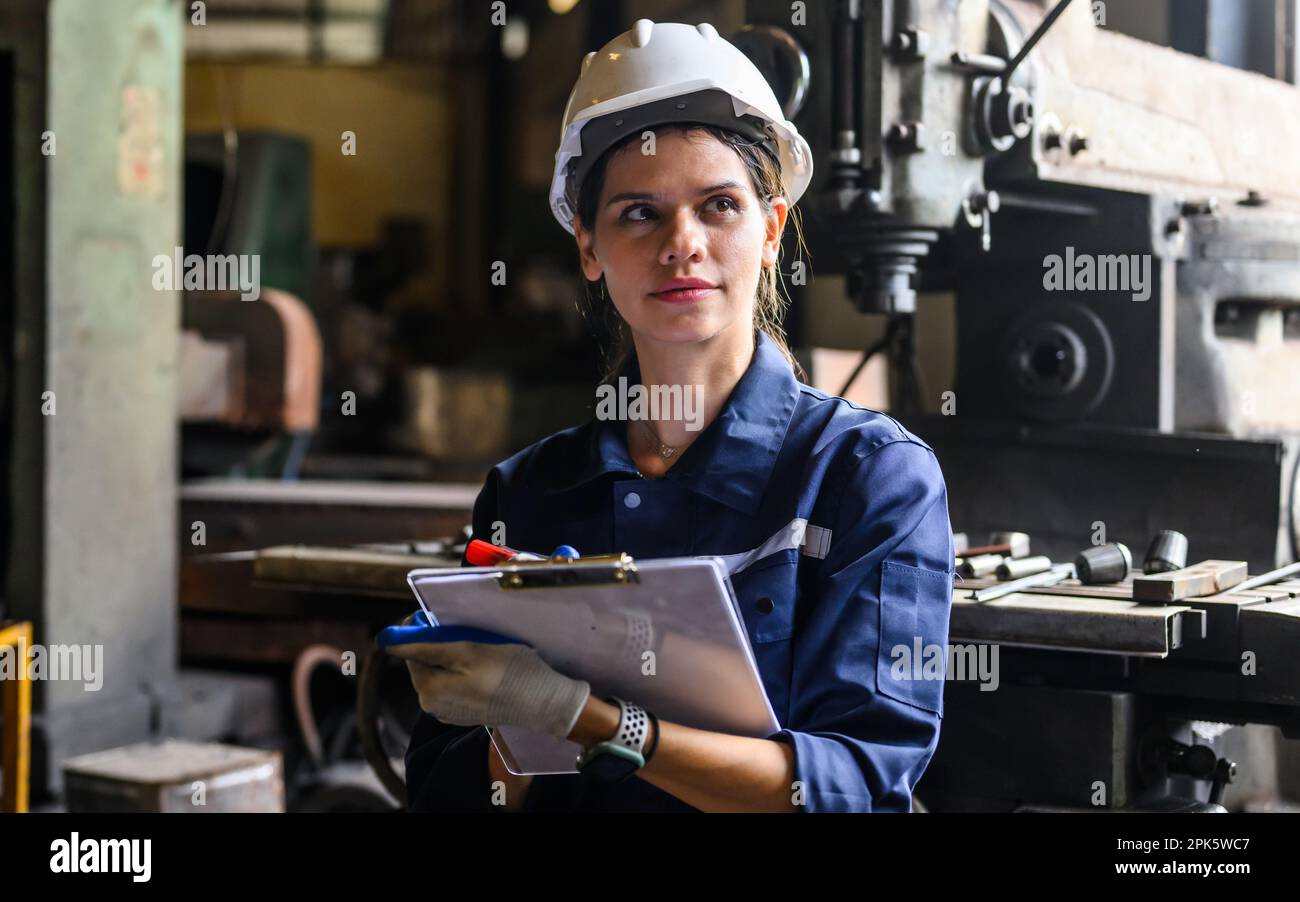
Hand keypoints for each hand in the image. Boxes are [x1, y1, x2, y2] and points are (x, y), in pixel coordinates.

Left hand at [387, 636, 589, 740]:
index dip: (422, 629)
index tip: (443, 617)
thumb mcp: (467, 651)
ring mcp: (448, 712)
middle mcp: (432, 706)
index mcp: (427, 691)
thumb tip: (386, 642)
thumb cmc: (508, 672)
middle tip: (468, 632)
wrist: (544, 702)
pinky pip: (455, 683)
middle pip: (425, 661)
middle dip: (440, 643)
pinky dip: (464, 670)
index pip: (409, 651)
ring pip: (441, 671)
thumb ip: (425, 647)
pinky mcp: (465, 713)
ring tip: (480, 648)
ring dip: (454, 655)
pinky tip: (485, 665)